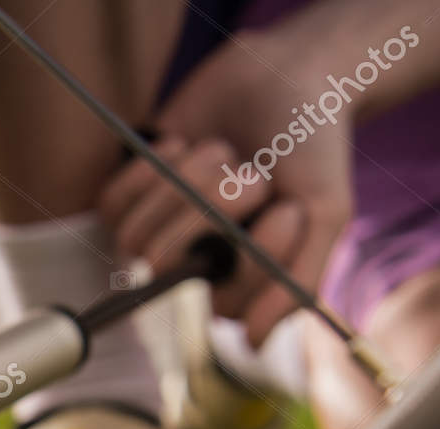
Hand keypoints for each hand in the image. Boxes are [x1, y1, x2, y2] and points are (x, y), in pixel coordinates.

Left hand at [100, 30, 352, 345]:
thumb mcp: (325, 213)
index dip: (251, 255)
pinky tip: (184, 144)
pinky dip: (150, 168)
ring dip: (188, 180)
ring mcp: (161, 229)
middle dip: (215, 205)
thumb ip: (297, 282)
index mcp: (243, 280)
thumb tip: (252, 345)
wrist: (286, 73)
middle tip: (255, 173)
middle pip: (169, 264)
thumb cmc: (312, 149)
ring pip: (138, 234)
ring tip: (224, 152)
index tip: (287, 210)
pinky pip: (113, 203)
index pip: (224, 304)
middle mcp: (198, 263)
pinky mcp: (133, 194)